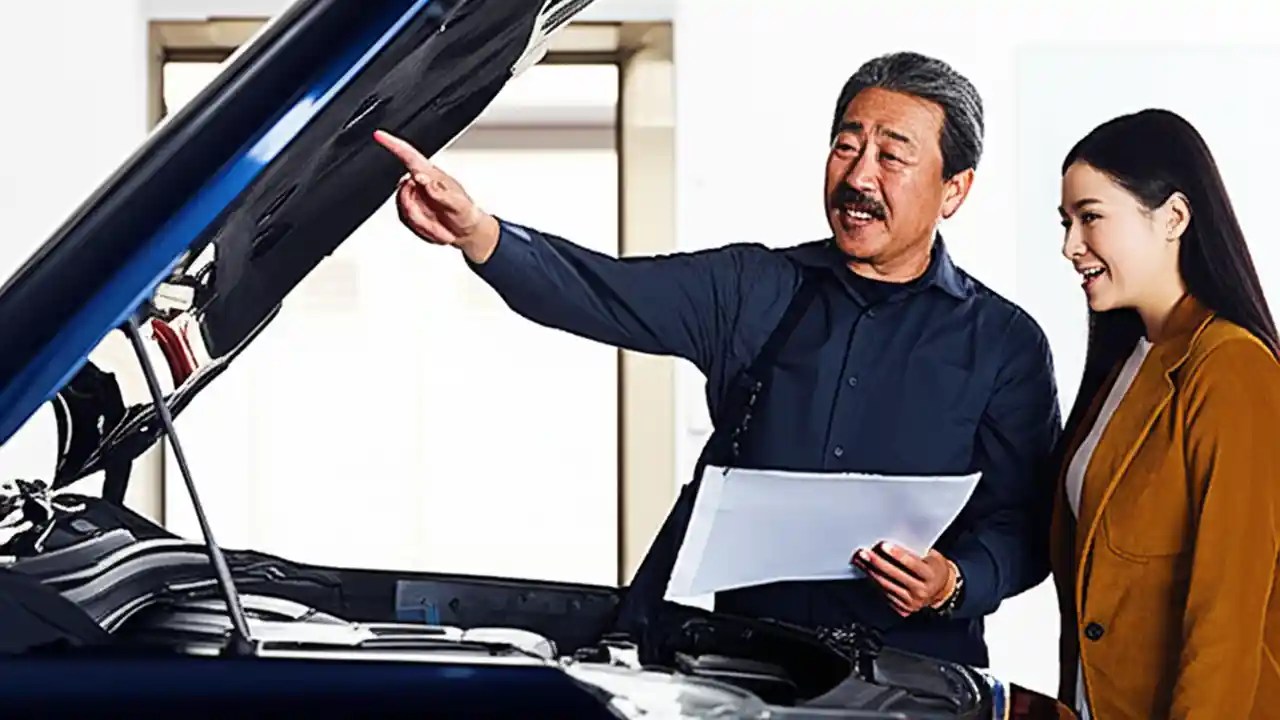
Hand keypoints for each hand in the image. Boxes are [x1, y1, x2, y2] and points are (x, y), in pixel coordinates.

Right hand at [372, 129, 499, 263]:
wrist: (467, 232)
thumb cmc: (466, 214)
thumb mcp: (460, 205)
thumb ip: (441, 193)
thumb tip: (423, 179)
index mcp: (431, 175)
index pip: (409, 155)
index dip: (393, 144)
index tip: (379, 135)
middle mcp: (419, 184)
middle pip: (402, 190)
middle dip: (417, 209)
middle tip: (435, 219)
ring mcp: (414, 198)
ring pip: (403, 208)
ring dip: (421, 221)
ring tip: (439, 225)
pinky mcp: (410, 211)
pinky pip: (406, 220)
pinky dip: (420, 228)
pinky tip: (434, 227)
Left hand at [852, 542, 955, 616]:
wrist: (941, 591)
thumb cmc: (934, 568)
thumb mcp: (932, 557)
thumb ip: (915, 551)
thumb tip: (893, 538)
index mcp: (931, 575)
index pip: (913, 564)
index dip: (897, 554)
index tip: (883, 545)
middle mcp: (922, 591)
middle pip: (895, 575)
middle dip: (877, 562)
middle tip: (864, 552)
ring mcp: (911, 602)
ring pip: (886, 585)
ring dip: (870, 571)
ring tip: (860, 560)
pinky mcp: (902, 609)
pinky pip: (884, 593)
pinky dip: (873, 581)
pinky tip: (866, 571)